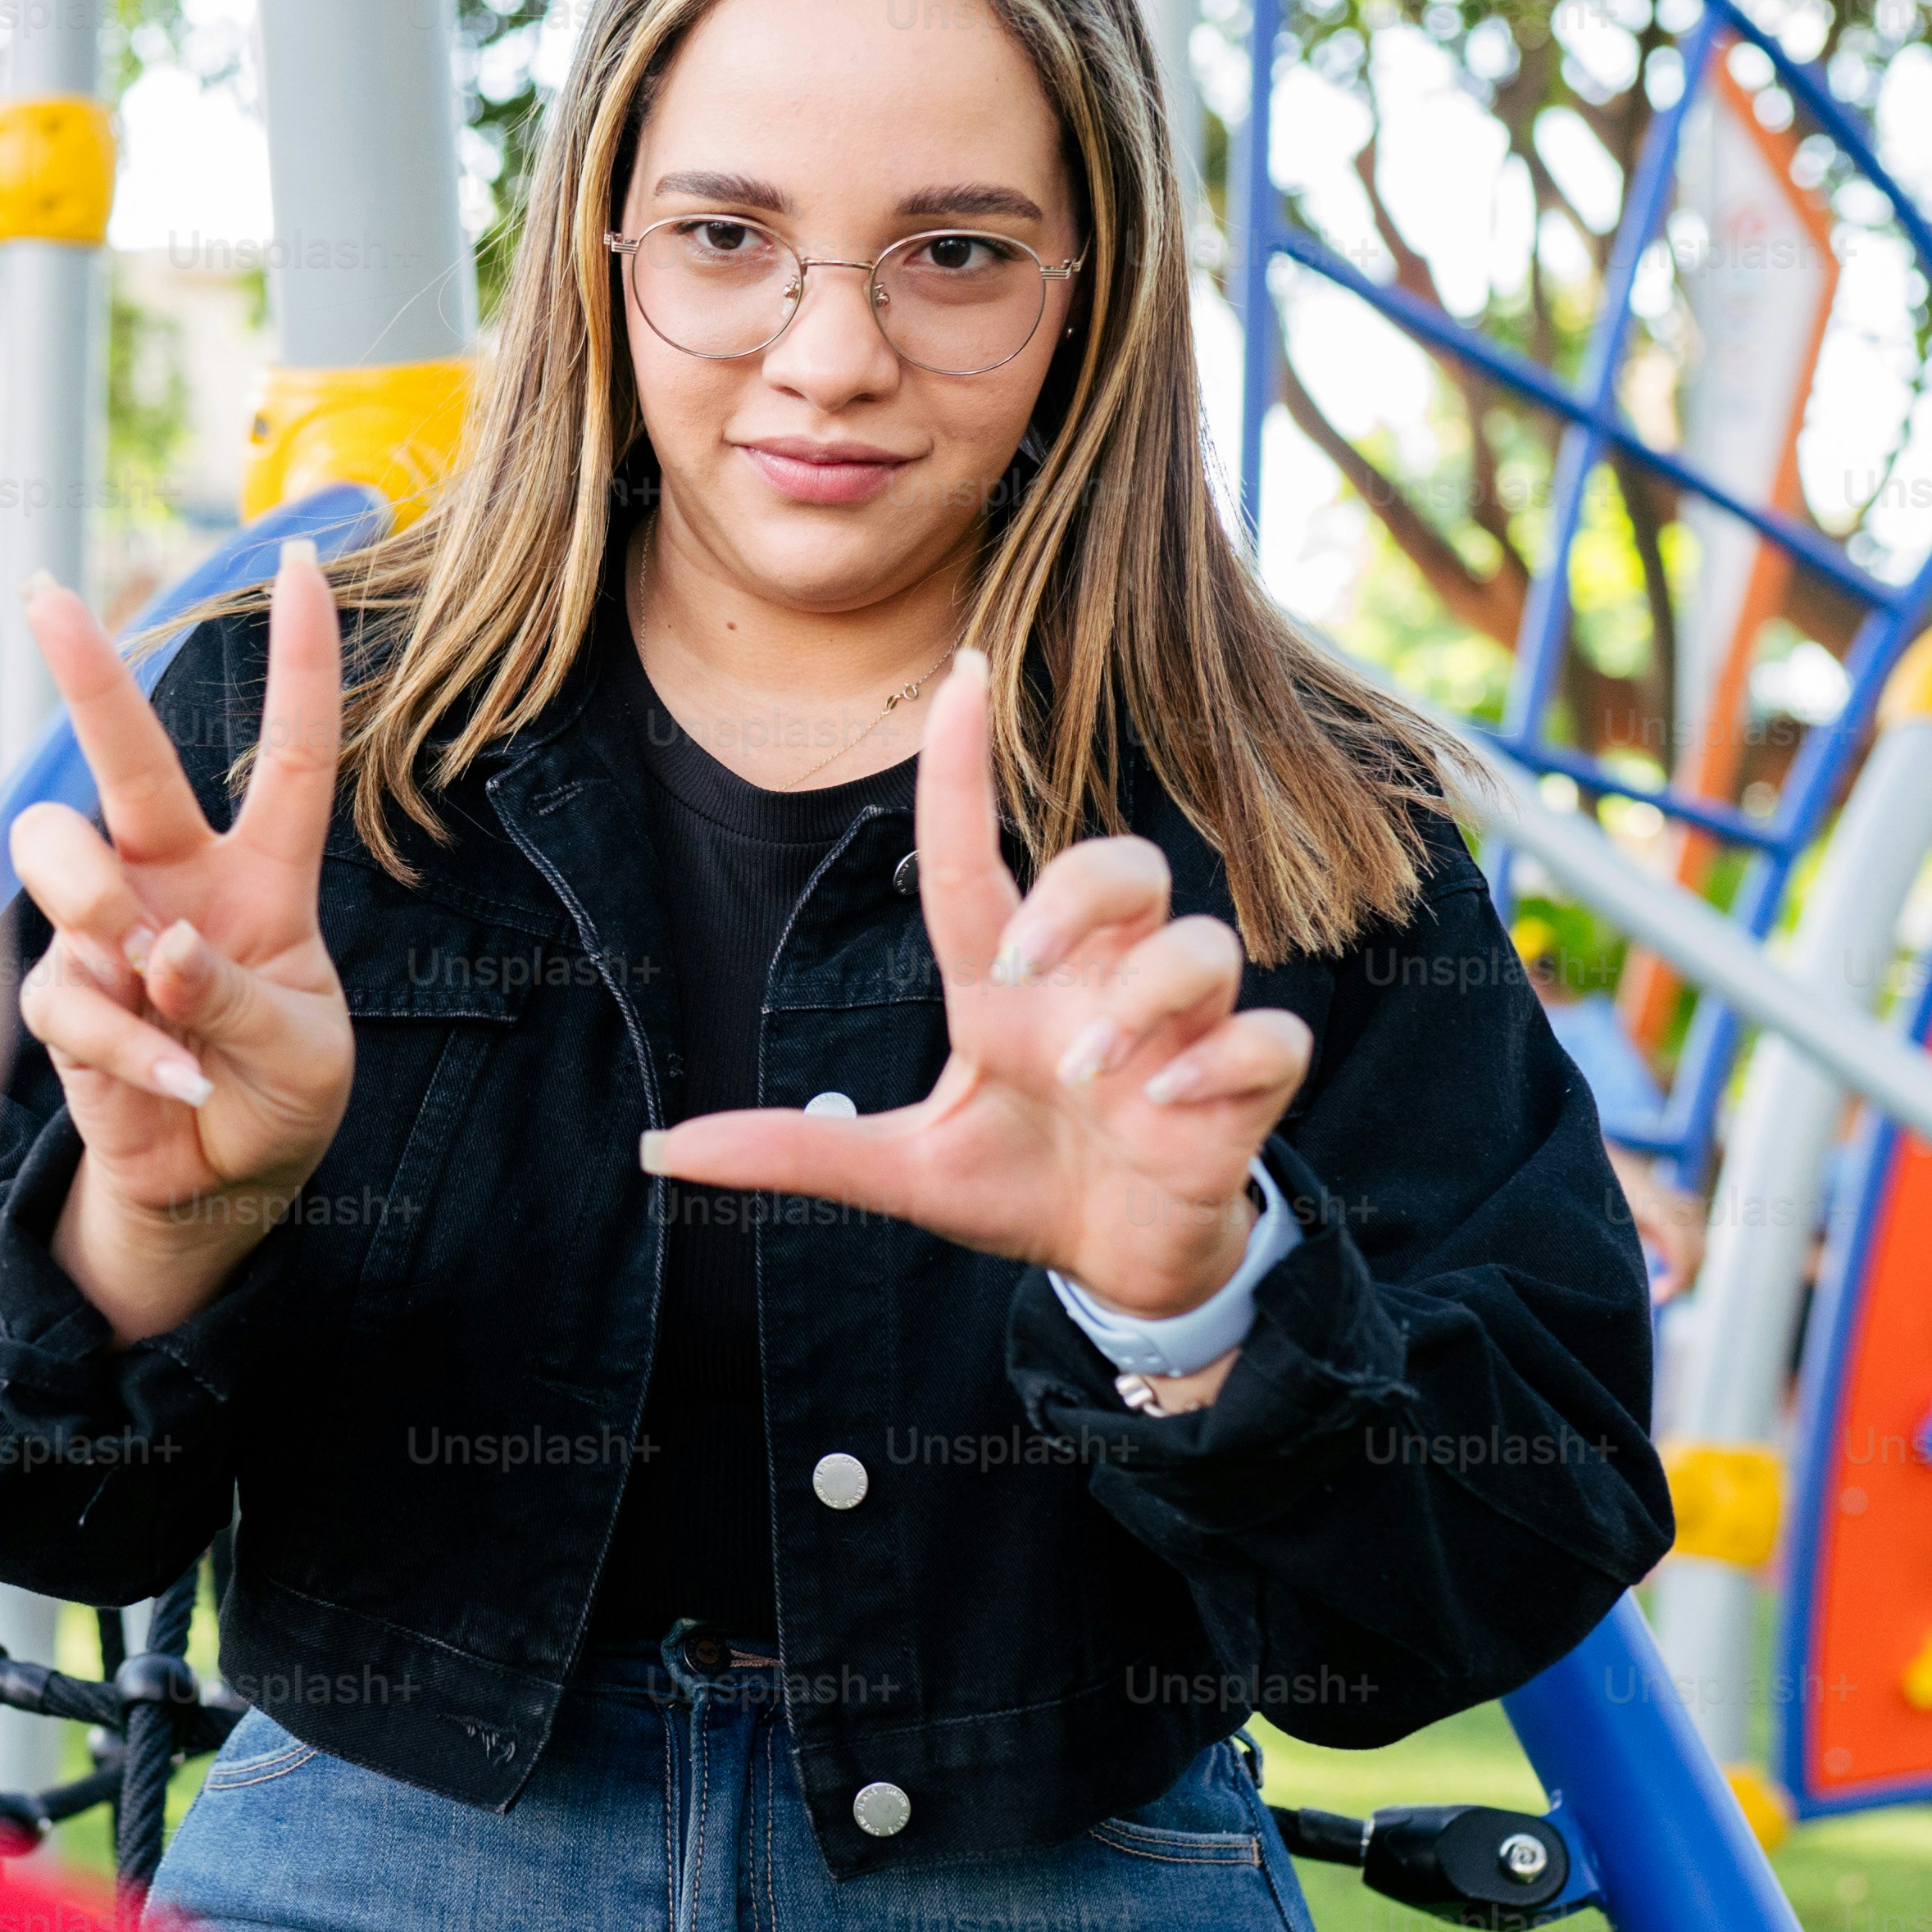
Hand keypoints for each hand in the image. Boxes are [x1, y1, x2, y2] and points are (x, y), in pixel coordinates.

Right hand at [10, 546, 357, 1340]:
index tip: (312, 557)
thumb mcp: (301, 1054)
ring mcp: (107, 932)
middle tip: (44, 595)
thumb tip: (159, 947)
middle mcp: (174, 879)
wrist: (216, 1189)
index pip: (289, 752)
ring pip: (59, 858)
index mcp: (264, 874)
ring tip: (148, 974)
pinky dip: (122, 1041)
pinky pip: (65, 990)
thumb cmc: (274, 1100)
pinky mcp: (61, 999)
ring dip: (98, 909)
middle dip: (87, 672)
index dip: (303, 658)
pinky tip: (169, 1079)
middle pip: (126, 760)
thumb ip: (238, 996)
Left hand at [640, 645, 1311, 1314]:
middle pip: (1122, 864)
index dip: (967, 762)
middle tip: (1019, 973)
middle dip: (1078, 895)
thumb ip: (796, 1152)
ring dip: (1146, 997)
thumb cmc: (1017, 1183)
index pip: (979, 852)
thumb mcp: (901, 1171)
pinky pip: (1267, 1035)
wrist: (1116, 1263)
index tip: (960, 669)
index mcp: (1011, 982)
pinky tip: (1174, 1105)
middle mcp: (1101, 981)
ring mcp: (1181, 1028)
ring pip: (1202, 941)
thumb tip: (663, 1149)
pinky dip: (1224, 1061)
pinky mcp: (1243, 1084)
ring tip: (1093, 1075)